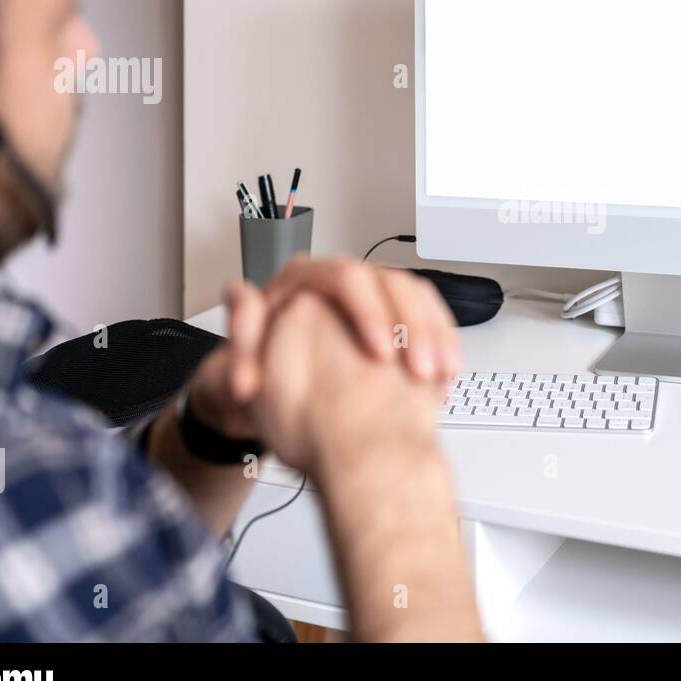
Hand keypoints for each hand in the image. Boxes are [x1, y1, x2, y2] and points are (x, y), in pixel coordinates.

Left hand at [186, 256, 459, 444]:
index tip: (379, 354)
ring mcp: (371, 299)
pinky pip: (429, 320)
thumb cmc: (255, 379)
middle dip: (413, 327)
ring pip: (417, 299)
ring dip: (434, 337)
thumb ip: (239, 332)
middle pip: (392, 283)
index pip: (345, 277)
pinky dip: (442, 347)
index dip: (368, 312)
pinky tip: (445, 378)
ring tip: (438, 378)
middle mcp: (341, 283)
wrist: (269, 403)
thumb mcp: (235, 363)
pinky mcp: (393, 319)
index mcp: (305, 280)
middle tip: (419, 372)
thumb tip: (241, 297)